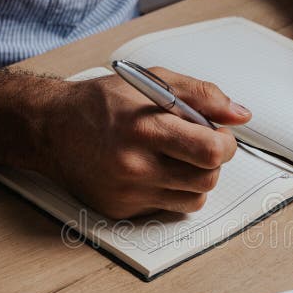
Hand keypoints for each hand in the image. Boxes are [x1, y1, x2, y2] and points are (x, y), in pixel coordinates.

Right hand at [31, 68, 250, 218]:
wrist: (51, 129)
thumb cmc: (103, 102)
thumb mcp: (153, 82)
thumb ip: (202, 95)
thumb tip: (241, 115)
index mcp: (145, 127)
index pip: (211, 151)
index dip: (226, 144)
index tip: (219, 136)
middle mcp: (135, 166)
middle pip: (207, 180)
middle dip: (213, 163)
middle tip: (200, 148)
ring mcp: (127, 193)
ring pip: (193, 200)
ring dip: (195, 181)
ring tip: (176, 159)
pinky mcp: (121, 211)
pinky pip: (167, 209)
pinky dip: (170, 192)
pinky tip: (153, 172)